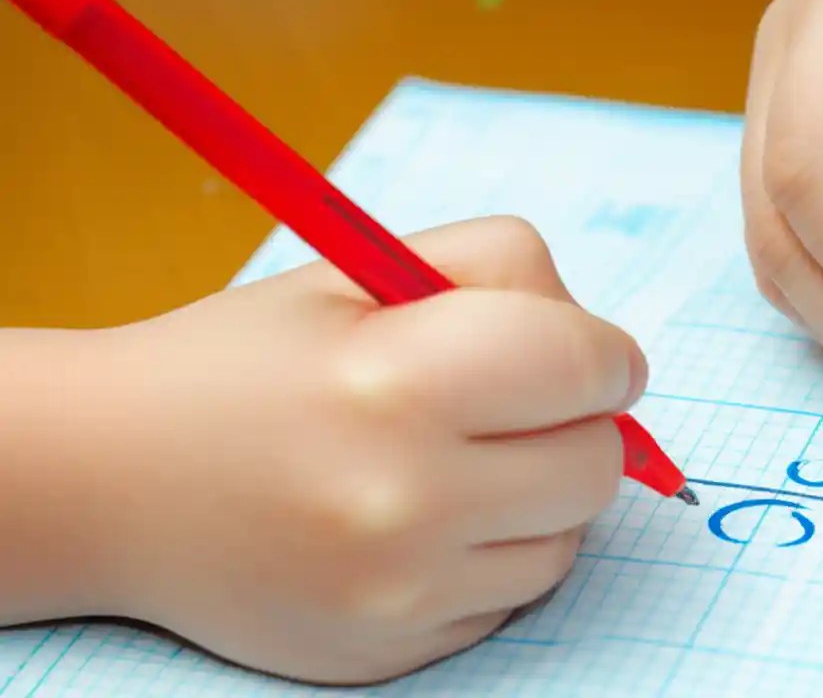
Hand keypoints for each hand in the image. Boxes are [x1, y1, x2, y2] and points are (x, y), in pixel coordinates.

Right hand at [94, 216, 643, 683]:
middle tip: (516, 405)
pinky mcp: (390, 651)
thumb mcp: (363, 272)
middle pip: (596, 463)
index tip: (587, 358)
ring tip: (456, 461)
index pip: (587, 366)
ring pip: (567, 539)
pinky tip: (421, 520)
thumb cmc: (247, 361)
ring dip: (539, 495)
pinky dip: (493, 553)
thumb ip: (506, 276)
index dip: (605, 354)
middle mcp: (404, 498)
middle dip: (579, 423)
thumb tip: (609, 358)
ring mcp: (399, 590)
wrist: (112, 480)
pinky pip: (512, 596)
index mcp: (396, 379)